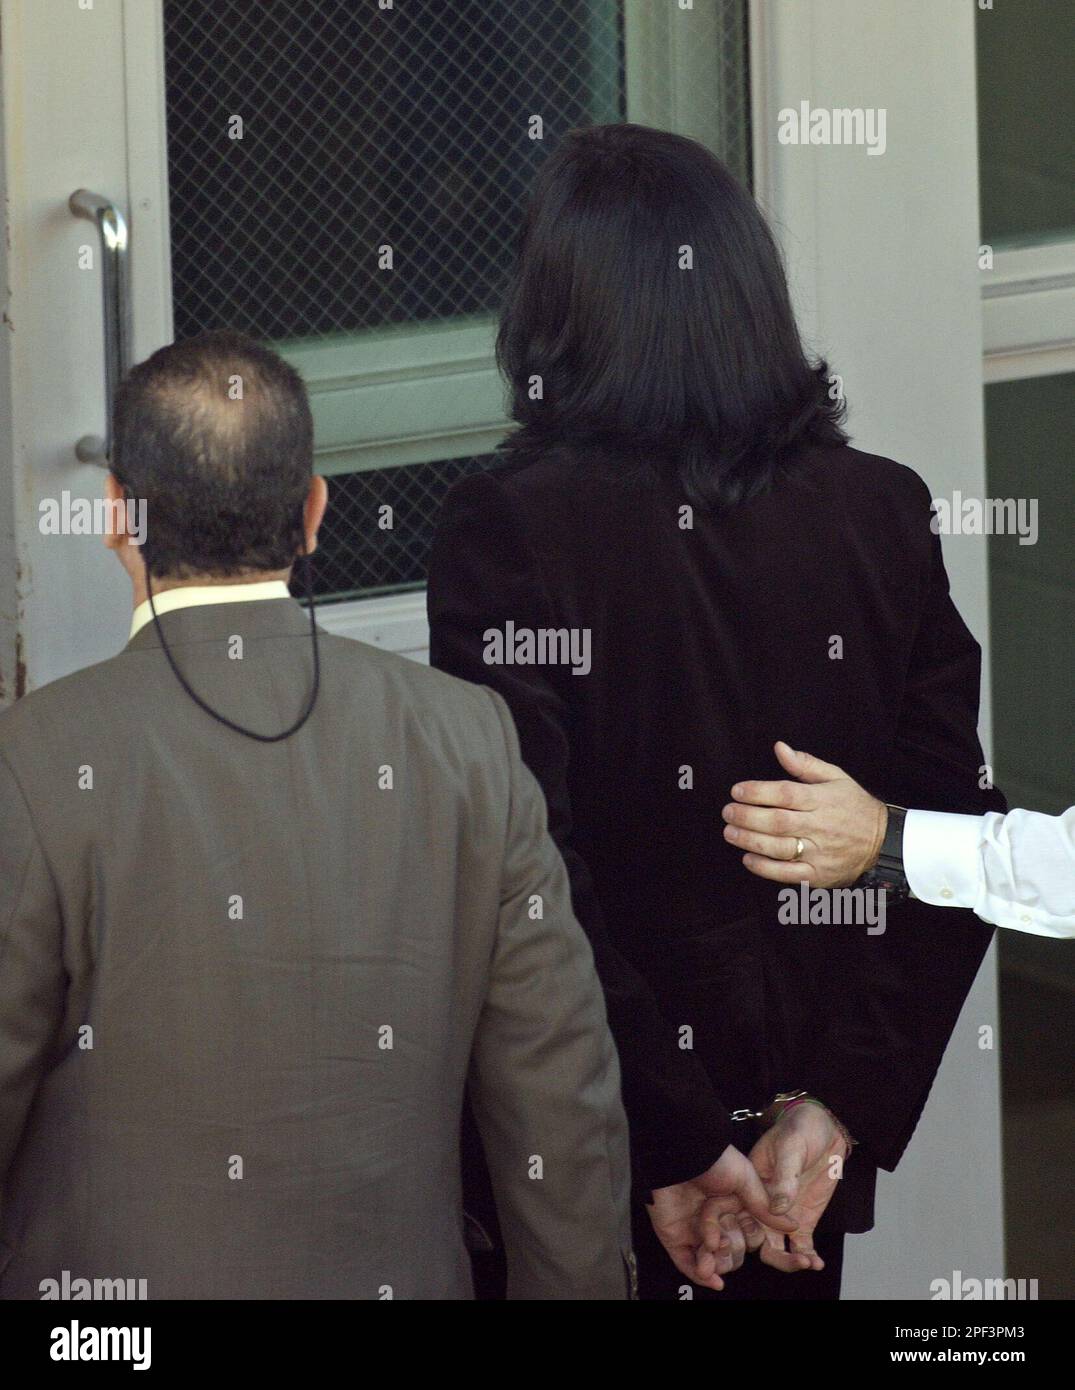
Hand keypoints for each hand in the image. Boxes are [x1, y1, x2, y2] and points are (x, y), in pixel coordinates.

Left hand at [648, 1143, 796, 1290]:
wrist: (678, 1154)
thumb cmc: (712, 1159)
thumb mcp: (745, 1178)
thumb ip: (764, 1205)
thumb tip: (793, 1226)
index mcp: (733, 1206)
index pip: (749, 1236)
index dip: (752, 1240)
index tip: (754, 1238)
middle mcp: (716, 1220)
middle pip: (733, 1252)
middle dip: (732, 1253)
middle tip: (726, 1240)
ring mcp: (695, 1230)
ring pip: (713, 1261)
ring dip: (717, 1264)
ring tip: (713, 1253)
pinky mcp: (675, 1237)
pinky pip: (687, 1264)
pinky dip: (701, 1275)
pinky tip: (713, 1280)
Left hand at [722, 741, 887, 887]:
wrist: (884, 842)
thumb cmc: (854, 806)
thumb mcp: (836, 778)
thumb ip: (805, 764)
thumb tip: (779, 747)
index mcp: (823, 800)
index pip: (785, 794)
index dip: (758, 792)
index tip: (737, 791)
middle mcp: (821, 827)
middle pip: (778, 822)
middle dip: (747, 816)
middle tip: (727, 812)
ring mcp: (820, 853)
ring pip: (779, 848)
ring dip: (750, 841)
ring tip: (730, 832)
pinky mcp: (819, 875)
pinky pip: (788, 874)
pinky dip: (765, 868)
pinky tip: (748, 858)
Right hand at [749, 1101, 848, 1271]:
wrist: (827, 1128)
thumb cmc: (801, 1128)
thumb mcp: (791, 1147)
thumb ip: (784, 1177)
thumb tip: (777, 1208)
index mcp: (749, 1184)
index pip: (734, 1215)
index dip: (733, 1234)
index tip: (748, 1245)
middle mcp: (761, 1204)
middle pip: (754, 1239)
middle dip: (769, 1256)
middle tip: (789, 1261)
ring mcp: (782, 1215)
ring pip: (776, 1249)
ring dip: (789, 1261)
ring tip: (807, 1261)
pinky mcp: (803, 1220)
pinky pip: (801, 1246)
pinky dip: (807, 1258)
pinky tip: (817, 1262)